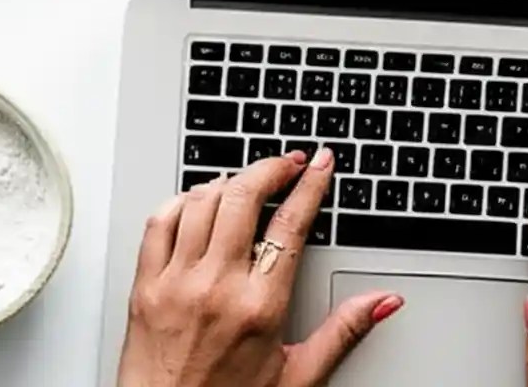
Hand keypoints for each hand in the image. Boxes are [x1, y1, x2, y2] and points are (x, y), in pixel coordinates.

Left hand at [117, 149, 404, 386]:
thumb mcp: (299, 376)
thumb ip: (344, 331)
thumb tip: (382, 302)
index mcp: (259, 307)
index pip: (291, 224)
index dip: (311, 184)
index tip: (320, 164)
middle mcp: (215, 287)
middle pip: (243, 196)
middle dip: (271, 167)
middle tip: (289, 162)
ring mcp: (175, 283)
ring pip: (201, 201)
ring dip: (229, 180)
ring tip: (249, 179)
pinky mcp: (144, 288)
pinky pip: (159, 222)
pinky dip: (181, 201)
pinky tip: (198, 201)